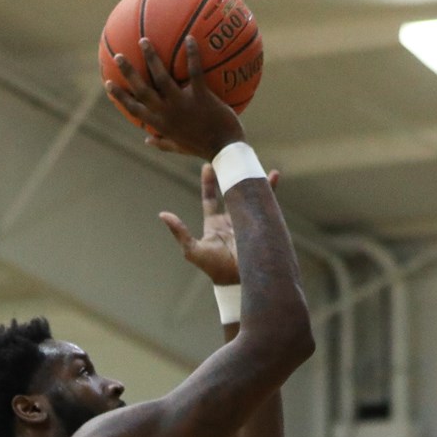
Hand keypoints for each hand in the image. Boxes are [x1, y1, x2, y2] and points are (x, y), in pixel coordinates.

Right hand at [106, 36, 244, 158]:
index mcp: (160, 124)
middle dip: (128, 72)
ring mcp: (183, 104)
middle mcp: (167, 113)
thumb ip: (162, 143)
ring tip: (144, 41)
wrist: (224, 150)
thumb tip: (146, 140)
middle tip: (118, 56)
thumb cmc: (202, 147)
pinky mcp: (201, 96)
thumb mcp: (178, 147)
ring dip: (151, 58)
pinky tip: (190, 38)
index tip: (108, 83)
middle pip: (142, 89)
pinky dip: (192, 54)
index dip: (120, 96)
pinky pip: (195, 72)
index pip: (134, 109)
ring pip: (162, 78)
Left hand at [160, 165, 280, 285]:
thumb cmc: (214, 269)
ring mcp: (245, 220)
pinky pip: (266, 204)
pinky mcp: (260, 223)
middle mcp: (230, 219)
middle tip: (228, 155)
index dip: (208, 182)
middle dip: (229, 174)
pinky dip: (270, 190)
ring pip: (248, 193)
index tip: (208, 165)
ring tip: (251, 162)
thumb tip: (163, 214)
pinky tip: (272, 176)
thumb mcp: (193, 250)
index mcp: (214, 223)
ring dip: (250, 179)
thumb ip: (180, 232)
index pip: (210, 198)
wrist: (240, 281)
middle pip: (229, 190)